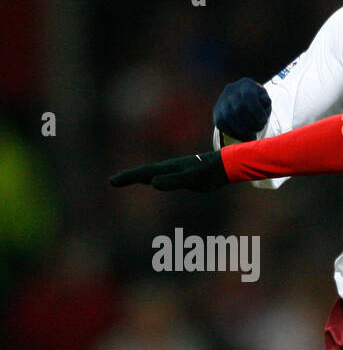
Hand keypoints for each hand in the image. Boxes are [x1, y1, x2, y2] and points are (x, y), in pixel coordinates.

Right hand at [110, 150, 229, 191]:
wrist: (224, 167)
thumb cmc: (208, 174)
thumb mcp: (190, 179)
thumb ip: (172, 181)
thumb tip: (152, 183)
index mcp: (167, 169)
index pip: (142, 173)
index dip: (128, 177)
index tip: (112, 181)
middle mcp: (168, 168)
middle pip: (143, 172)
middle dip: (128, 176)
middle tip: (113, 181)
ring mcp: (174, 170)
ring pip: (151, 173)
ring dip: (137, 176)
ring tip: (125, 179)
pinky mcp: (181, 174)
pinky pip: (160, 176)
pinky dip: (150, 178)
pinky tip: (150, 181)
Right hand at [214, 77, 271, 141]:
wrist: (242, 97)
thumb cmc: (259, 100)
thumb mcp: (265, 98)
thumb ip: (265, 102)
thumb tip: (261, 107)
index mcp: (246, 84)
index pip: (248, 96)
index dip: (257, 111)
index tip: (263, 120)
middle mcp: (231, 90)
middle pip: (239, 109)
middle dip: (251, 123)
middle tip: (258, 128)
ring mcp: (222, 101)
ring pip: (229, 117)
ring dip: (243, 130)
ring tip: (252, 135)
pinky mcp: (217, 112)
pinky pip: (222, 124)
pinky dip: (234, 133)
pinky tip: (243, 135)